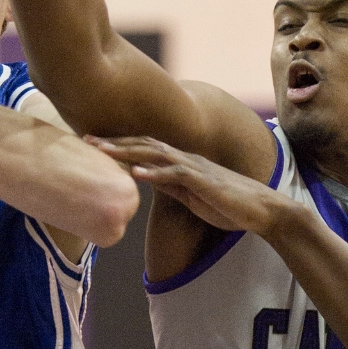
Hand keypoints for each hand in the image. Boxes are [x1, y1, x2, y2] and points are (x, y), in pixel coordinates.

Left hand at [86, 135, 279, 234]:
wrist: (262, 210)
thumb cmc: (228, 204)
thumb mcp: (191, 196)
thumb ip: (169, 186)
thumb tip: (145, 180)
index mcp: (182, 162)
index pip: (145, 148)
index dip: (119, 144)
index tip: (94, 143)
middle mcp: (186, 159)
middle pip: (145, 144)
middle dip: (115, 141)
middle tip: (86, 138)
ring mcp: (195, 168)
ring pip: (156, 154)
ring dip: (127, 151)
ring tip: (102, 150)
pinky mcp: (204, 181)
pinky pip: (176, 175)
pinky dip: (154, 172)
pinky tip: (135, 172)